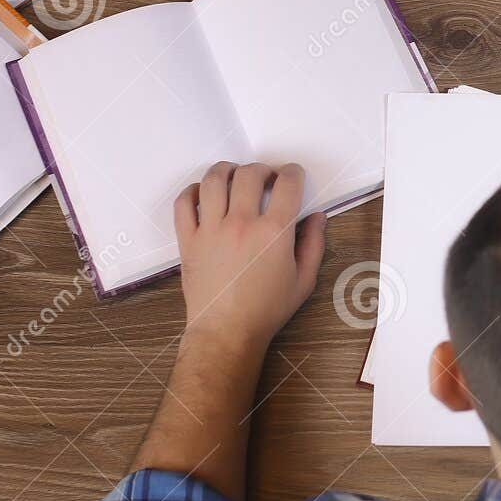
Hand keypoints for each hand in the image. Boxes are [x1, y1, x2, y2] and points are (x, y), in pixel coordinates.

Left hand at [174, 161, 325, 359]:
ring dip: (227, 170)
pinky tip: (204, 194)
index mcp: (273, 233)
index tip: (292, 176)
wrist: (226, 331)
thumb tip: (317, 217)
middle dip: (263, 169)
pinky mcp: (189, 240)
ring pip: (214, 180)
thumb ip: (314, 245)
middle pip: (250, 174)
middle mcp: (241, 224)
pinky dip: (193, 190)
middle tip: (266, 179)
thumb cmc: (266, 309)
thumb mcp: (303, 280)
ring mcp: (211, 230)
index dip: (293, 172)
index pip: (287, 184)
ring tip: (234, 177)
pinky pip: (184, 203)